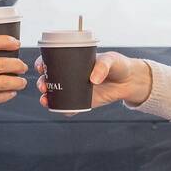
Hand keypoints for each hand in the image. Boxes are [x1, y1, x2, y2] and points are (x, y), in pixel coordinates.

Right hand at [34, 50, 151, 110]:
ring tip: (46, 99)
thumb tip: (93, 79)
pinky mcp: (83, 101)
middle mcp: (71, 75)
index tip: (41, 66)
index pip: (53, 61)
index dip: (43, 63)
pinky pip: (69, 107)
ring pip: (55, 94)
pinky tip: (62, 110)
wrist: (130, 81)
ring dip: (46, 98)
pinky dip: (64, 110)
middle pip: (49, 79)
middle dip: (41, 83)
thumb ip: (103, 66)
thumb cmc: (118, 65)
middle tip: (43, 85)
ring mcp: (75, 89)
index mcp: (73, 61)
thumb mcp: (111, 60)